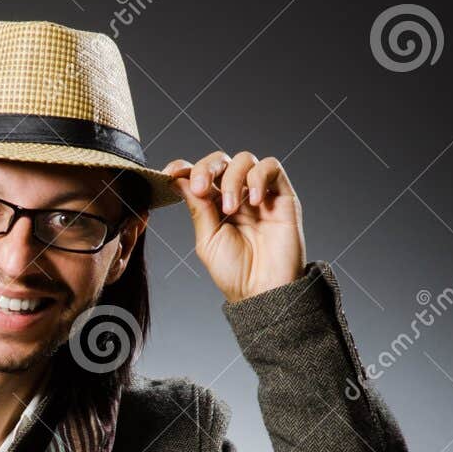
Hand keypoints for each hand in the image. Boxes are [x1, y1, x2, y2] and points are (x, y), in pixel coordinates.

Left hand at [163, 150, 305, 302]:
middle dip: (206, 168)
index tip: (170, 173)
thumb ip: (197, 208)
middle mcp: (237, 195)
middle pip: (221, 161)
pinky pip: (272, 167)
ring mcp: (260, 194)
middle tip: (200, 188)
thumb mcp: (208, 239)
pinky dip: (259, 177)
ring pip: (245, 160)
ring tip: (231, 209)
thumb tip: (178, 180)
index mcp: (215, 205)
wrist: (264, 291)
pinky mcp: (283, 196)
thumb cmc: (236, 273)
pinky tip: (254, 200)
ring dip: (233, 178)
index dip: (184, 167)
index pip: (200, 175)